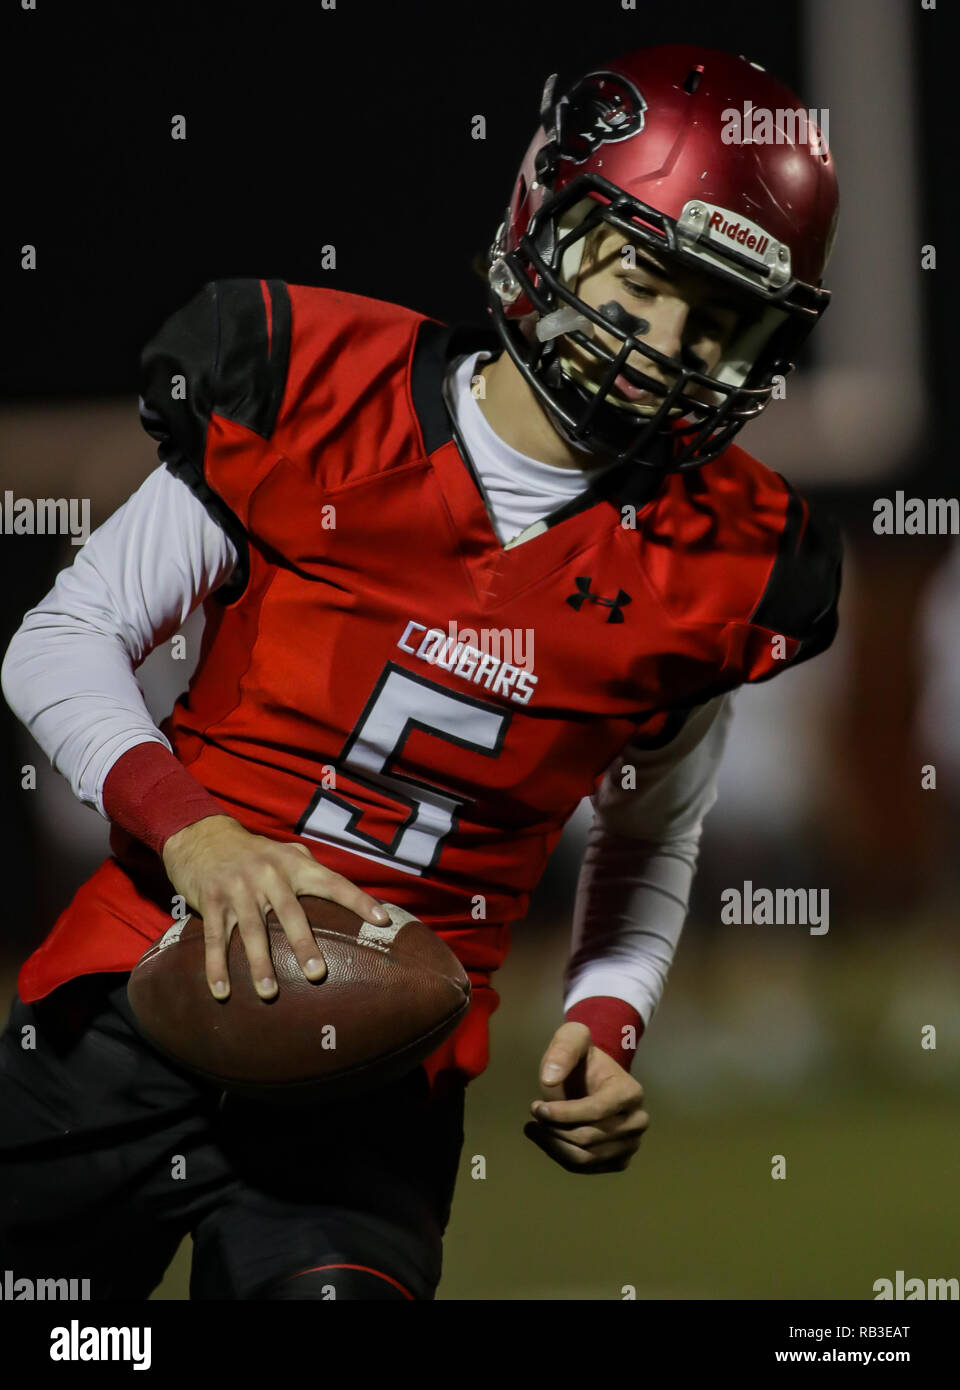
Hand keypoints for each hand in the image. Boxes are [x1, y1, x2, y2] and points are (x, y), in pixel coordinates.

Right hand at [161, 814, 389, 1001]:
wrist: (201, 836)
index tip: (382, 920)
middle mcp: (269, 875)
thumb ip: (310, 867)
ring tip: (270, 994)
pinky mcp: (212, 902)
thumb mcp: (284, 851)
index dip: (358, 900)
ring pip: (253, 931)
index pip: (332, 882)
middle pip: (290, 913)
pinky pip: (215, 938)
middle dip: (303, 944)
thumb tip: (342, 890)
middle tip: (316, 974)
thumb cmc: (253, 851)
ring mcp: (239, 889)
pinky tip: (222, 992)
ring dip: (260, 964)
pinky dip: (217, 966)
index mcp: (293, 864)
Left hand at [524, 1022, 648, 1173]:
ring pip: (585, 1157)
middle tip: (534, 1115)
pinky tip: (547, 1138)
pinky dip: (560, 1155)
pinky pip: (585, 1167)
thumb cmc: (584, 1058)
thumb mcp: (572, 1038)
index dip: (562, 1114)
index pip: (595, 1111)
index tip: (535, 1107)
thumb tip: (549, 1080)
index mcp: (631, 1092)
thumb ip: (562, 1050)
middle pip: (588, 1138)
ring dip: (553, 1144)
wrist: (594, 1076)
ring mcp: (631, 1144)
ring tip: (534, 1128)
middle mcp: (637, 1121)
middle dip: (554, 1129)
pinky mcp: (619, 1160)